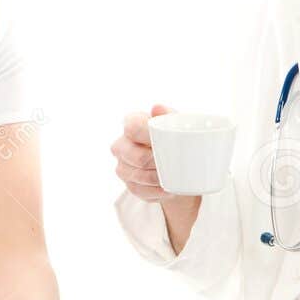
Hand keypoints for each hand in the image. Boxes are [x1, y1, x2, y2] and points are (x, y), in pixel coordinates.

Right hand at [113, 104, 201, 239]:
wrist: (177, 163)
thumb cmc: (174, 137)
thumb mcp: (175, 123)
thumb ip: (168, 114)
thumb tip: (157, 108)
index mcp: (130, 124)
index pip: (131, 127)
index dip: (147, 135)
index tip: (165, 141)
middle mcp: (121, 145)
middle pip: (136, 157)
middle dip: (157, 162)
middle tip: (175, 163)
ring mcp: (123, 166)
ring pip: (139, 176)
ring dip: (158, 179)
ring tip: (173, 177)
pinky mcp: (129, 185)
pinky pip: (141, 191)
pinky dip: (157, 191)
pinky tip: (167, 188)